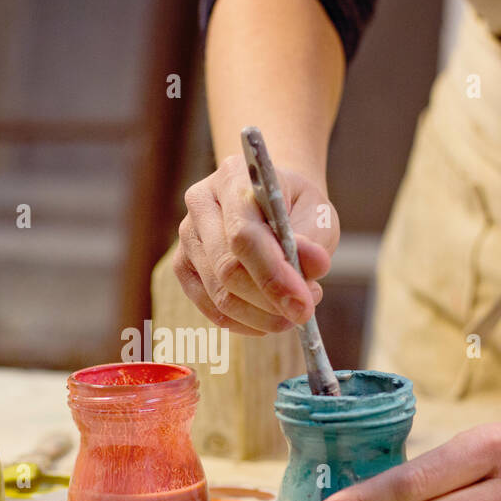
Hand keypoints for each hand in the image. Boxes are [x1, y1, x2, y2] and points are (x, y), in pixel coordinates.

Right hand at [174, 154, 337, 334]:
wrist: (270, 202)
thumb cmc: (295, 207)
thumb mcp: (317, 213)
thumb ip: (314, 240)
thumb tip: (313, 266)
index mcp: (232, 178)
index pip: (243, 235)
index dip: (273, 275)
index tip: (305, 304)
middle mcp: (201, 204)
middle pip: (227, 269)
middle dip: (270, 301)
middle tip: (304, 311)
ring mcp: (187, 237)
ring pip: (219, 295)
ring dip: (261, 316)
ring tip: (293, 311)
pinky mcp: (183, 266)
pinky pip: (210, 308)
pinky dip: (244, 323)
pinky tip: (268, 318)